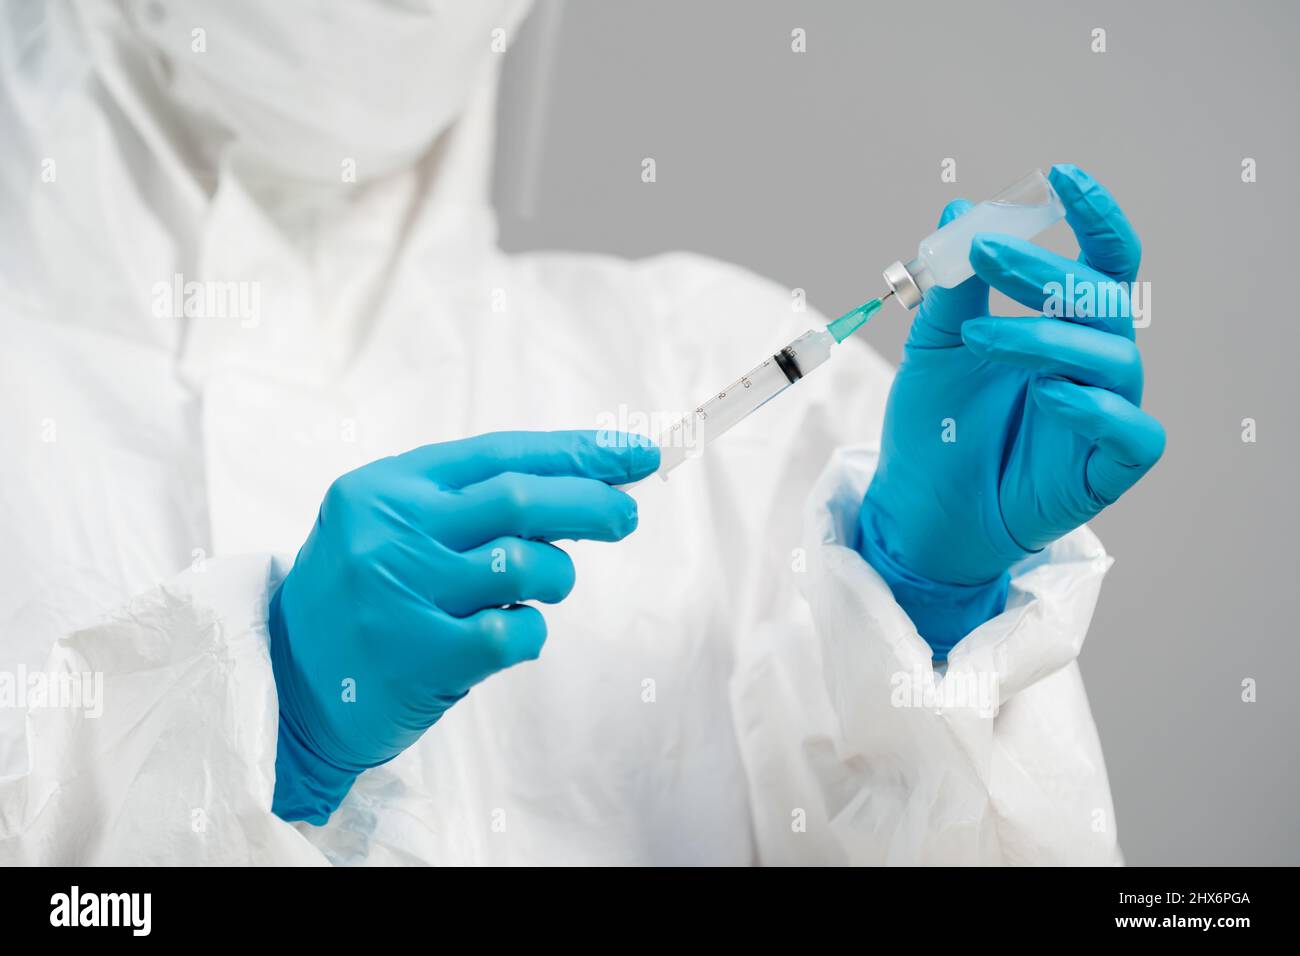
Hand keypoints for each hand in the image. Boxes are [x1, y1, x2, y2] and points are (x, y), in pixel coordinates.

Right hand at [269, 430, 657, 823]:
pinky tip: (507, 638)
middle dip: (591, 503)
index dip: (577, 452)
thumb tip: (586, 487)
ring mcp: (402, 593)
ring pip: (526, 566)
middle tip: (625, 515)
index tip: (634, 455)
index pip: (502, 453)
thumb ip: (472, 505)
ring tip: (541, 589)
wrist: (286, 691)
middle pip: (521, 500)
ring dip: (556, 577)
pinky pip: (515, 634)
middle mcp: (390, 531)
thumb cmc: (360, 603)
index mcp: (386, 487)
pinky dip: (530, 634)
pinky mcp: (419, 656)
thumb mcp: (392, 529)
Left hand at [859, 165, 1164, 657]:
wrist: (918, 509)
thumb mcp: (934, 349)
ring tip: (979, 339)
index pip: (1100, 262)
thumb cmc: (935, 425)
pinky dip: (1095, 409)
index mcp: (1063, 325)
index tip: (1062, 175)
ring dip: (1044, 337)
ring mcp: (1105, 413)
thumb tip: (955, 209)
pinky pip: (1133, 433)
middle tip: (985, 253)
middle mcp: (1092, 362)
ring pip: (1113, 357)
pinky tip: (1048, 395)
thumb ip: (951, 288)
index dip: (1095, 217)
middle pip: (1103, 299)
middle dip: (1045, 271)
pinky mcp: (1107, 469)